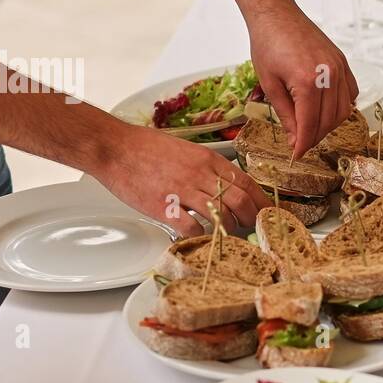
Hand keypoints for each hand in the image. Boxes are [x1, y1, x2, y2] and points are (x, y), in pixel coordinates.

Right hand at [91, 122, 269, 236]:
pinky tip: (199, 236)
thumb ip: (207, 166)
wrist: (114, 147)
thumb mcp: (186, 149)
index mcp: (208, 159)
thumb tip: (225, 183)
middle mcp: (200, 174)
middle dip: (252, 219)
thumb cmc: (146, 146)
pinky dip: (200, 235)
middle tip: (253, 229)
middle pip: (240, 201)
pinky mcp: (164, 207)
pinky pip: (192, 227)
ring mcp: (183, 191)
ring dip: (230, 229)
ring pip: (221, 215)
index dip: (262, 201)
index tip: (267, 213)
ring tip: (229, 235)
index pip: (246, 182)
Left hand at [244, 0, 357, 157]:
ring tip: (311, 128)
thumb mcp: (269, 84)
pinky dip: (342, 107)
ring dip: (329, 125)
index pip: (310, 125)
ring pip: (343, 111)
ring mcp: (340, 67)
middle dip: (314, 137)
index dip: (303, 144)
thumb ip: (285, 114)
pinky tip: (326, 110)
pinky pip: (351, 93)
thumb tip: (294, 139)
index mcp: (307, 82)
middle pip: (329, 121)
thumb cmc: (267, 44)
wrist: (276, 13)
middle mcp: (329, 75)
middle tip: (300, 143)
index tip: (296, 155)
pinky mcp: (343, 61)